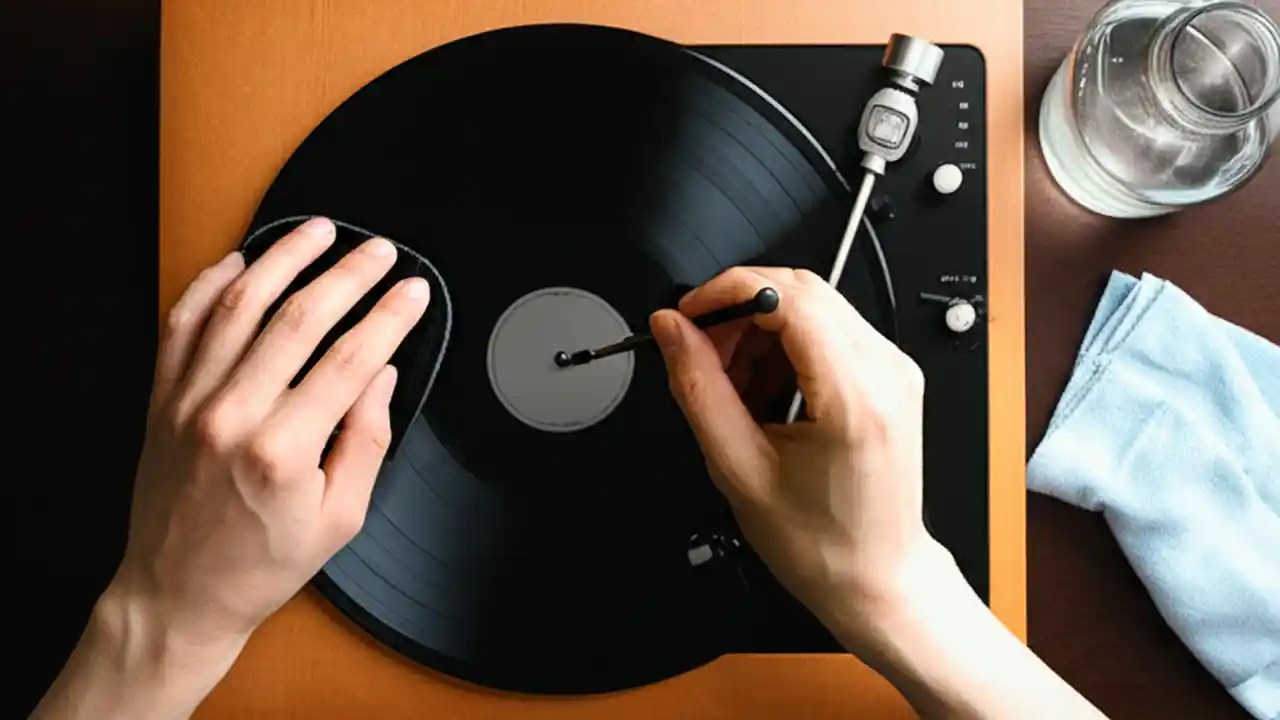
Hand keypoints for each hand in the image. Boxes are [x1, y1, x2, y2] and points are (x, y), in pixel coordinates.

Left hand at [34, 217, 429, 719]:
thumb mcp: (340, 518)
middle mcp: (231, 416)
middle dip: (348, 274)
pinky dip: (210, 283)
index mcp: (284, 452)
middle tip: (377, 251)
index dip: (390, 316)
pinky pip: (183, 322)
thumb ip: (366, 440)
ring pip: (240, 304)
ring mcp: (189, 401)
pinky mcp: (161, 398)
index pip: (351, 358)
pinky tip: (241, 260)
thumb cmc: (260, 563)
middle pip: (300, 318)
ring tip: (318, 233)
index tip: (412, 291)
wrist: (178, 593)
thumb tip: (380, 375)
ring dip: (283, 259)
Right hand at [650, 267, 942, 647]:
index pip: (789, 298)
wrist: (877, 578)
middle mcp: (886, 371)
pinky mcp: (890, 374)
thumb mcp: (738, 469)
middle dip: (739, 311)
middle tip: (700, 352)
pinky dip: (786, 346)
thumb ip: (699, 388)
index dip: (727, 292)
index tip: (687, 314)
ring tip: (733, 386)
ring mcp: (894, 369)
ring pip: (813, 306)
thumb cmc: (819, 542)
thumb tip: (671, 329)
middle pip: (801, 291)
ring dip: (760, 331)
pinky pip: (829, 330)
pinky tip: (764, 391)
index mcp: (854, 397)